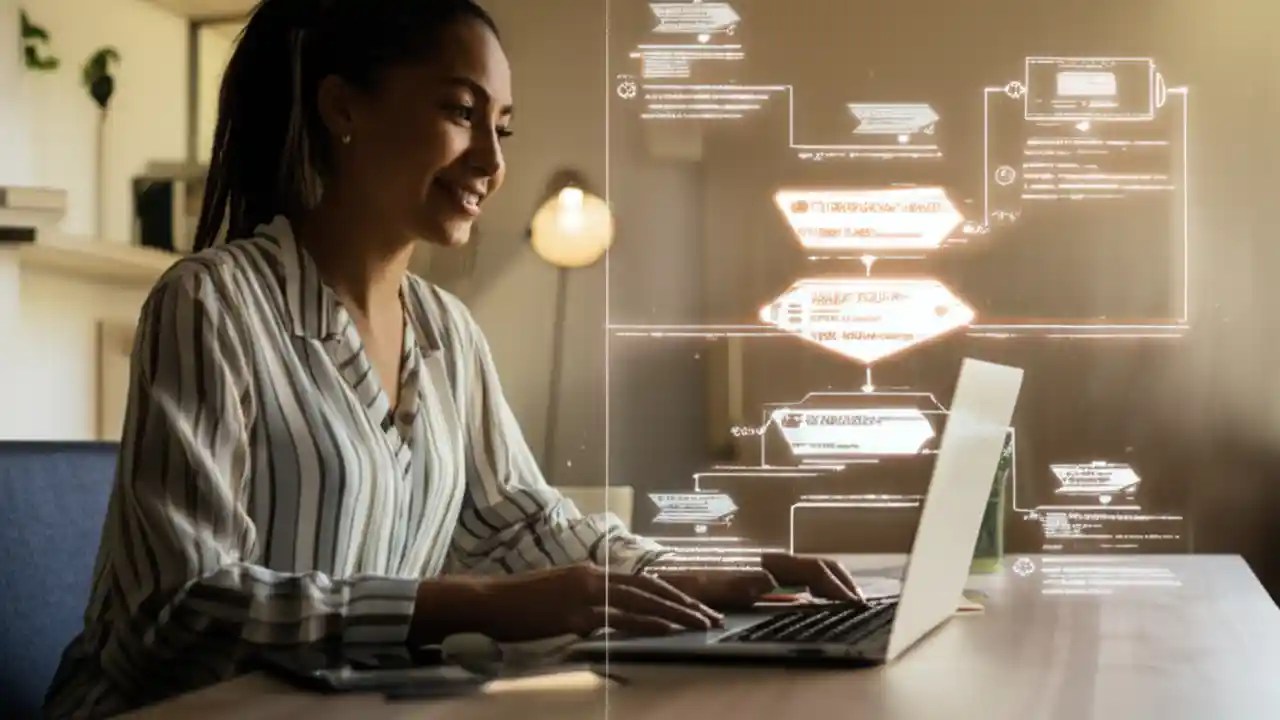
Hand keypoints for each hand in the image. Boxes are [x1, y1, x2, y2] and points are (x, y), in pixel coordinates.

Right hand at [411, 564, 722, 643]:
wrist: (488, 601)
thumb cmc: (518, 604)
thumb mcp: (558, 595)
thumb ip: (585, 602)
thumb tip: (604, 617)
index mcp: (590, 572)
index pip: (641, 581)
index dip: (671, 594)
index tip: (694, 606)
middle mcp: (592, 578)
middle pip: (650, 588)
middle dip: (684, 603)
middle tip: (711, 617)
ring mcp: (584, 595)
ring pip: (642, 602)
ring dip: (676, 614)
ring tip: (701, 625)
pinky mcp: (574, 615)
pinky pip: (619, 620)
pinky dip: (647, 624)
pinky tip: (668, 631)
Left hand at [656, 553, 864, 610]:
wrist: (666, 571)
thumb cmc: (687, 579)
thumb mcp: (709, 584)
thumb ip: (739, 584)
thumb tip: (771, 583)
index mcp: (763, 560)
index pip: (811, 570)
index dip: (834, 586)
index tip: (853, 604)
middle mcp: (770, 558)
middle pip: (818, 566)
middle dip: (842, 583)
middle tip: (861, 605)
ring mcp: (768, 565)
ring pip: (811, 570)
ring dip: (833, 585)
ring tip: (849, 604)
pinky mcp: (763, 575)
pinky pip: (799, 578)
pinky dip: (818, 587)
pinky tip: (822, 603)